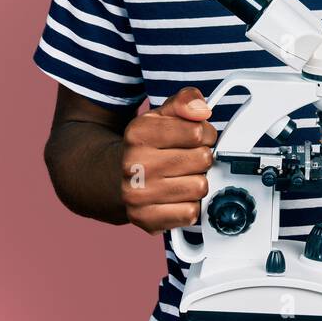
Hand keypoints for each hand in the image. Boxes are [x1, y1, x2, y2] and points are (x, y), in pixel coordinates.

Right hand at [120, 87, 216, 233]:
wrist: (116, 177)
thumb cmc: (148, 145)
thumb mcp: (163, 114)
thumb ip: (186, 101)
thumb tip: (201, 109)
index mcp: (138, 133)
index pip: (198, 132)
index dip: (205, 133)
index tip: (197, 137)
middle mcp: (134, 164)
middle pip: (203, 160)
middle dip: (202, 158)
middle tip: (189, 159)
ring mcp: (137, 194)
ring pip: (200, 187)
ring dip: (197, 182)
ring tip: (183, 177)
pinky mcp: (145, 219)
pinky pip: (191, 213)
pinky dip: (190, 206)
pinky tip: (177, 197)